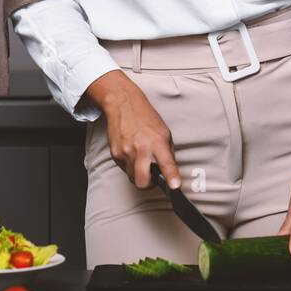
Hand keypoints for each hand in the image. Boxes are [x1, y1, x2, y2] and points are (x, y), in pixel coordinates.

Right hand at [85, 69, 182, 190]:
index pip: (166, 164)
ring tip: (140, 159)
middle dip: (147, 185)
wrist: (123, 105)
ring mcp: (126, 152)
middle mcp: (141, 149)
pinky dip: (129, 165)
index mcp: (157, 142)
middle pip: (143, 182)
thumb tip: (169, 173)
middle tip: (151, 178)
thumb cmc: (145, 118)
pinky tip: (131, 152)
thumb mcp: (164, 133)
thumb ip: (167, 154)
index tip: (175, 186)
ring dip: (138, 173)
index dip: (171, 177)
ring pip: (133, 177)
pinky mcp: (115, 154)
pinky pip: (124, 169)